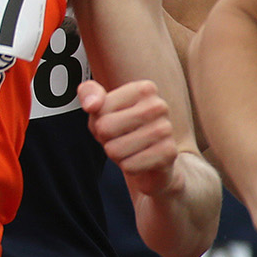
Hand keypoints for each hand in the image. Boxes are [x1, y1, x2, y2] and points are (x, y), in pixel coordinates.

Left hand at [80, 79, 177, 195]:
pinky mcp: (168, 153)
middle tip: (120, 137)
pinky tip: (139, 160)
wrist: (150, 160)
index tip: (114, 120)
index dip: (98, 120)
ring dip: (116, 154)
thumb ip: (88, 93)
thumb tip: (92, 105)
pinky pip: (129, 166)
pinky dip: (128, 167)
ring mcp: (166, 129)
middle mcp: (158, 105)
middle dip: (105, 139)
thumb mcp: (100, 108)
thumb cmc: (122, 129)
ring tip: (130, 148)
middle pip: (105, 128)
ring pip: (115, 149)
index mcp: (144, 88)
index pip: (99, 108)